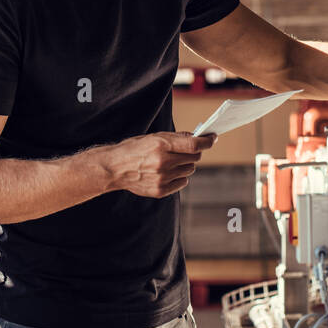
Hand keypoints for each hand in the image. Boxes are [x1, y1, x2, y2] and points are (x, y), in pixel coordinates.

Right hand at [101, 131, 215, 197]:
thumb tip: (197, 137)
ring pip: (189, 170)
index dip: (207, 141)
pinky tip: (167, 172)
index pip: (194, 145)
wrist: (114, 168)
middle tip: (187, 150)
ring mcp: (162, 178)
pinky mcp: (160, 190)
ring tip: (170, 162)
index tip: (213, 138)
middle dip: (194, 152)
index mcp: (161, 145)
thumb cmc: (134, 149)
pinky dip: (179, 177)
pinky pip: (182, 182)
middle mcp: (163, 162)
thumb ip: (175, 138)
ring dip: (185, 165)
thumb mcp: (153, 136)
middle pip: (194, 158)